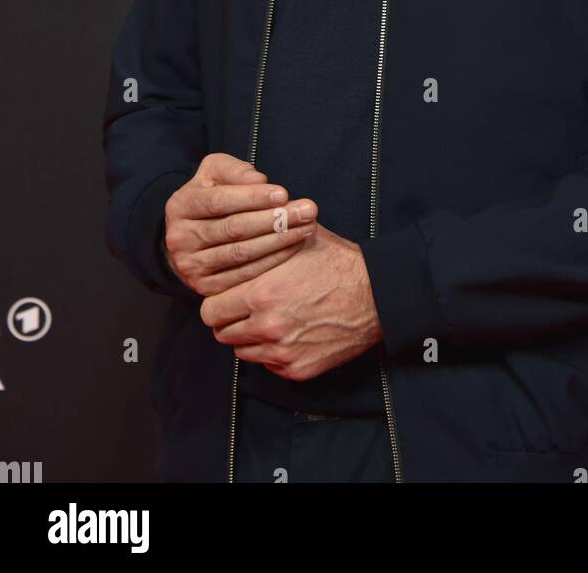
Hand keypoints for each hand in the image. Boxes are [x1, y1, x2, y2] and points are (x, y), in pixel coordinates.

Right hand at [162, 152, 318, 296]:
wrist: (193, 234)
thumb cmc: (211, 195)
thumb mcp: (216, 172)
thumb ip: (235, 170)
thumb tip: (259, 181)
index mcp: (180, 206)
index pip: (218, 201)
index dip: (252, 197)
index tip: (283, 193)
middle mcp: (180, 238)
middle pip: (232, 229)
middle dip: (274, 219)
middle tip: (308, 211)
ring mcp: (191, 266)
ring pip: (240, 253)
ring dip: (279, 240)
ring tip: (307, 227)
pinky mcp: (206, 287)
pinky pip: (244, 275)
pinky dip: (272, 261)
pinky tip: (294, 247)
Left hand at [199, 222, 383, 379]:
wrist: (377, 296)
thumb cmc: (339, 263)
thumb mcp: (300, 239)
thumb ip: (266, 237)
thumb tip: (245, 217)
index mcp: (261, 294)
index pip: (210, 310)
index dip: (217, 302)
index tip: (226, 296)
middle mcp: (267, 327)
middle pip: (222, 334)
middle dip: (229, 320)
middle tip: (244, 308)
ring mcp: (283, 352)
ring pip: (243, 352)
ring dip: (249, 337)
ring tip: (267, 318)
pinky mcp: (298, 370)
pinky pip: (268, 365)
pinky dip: (272, 352)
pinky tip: (287, 332)